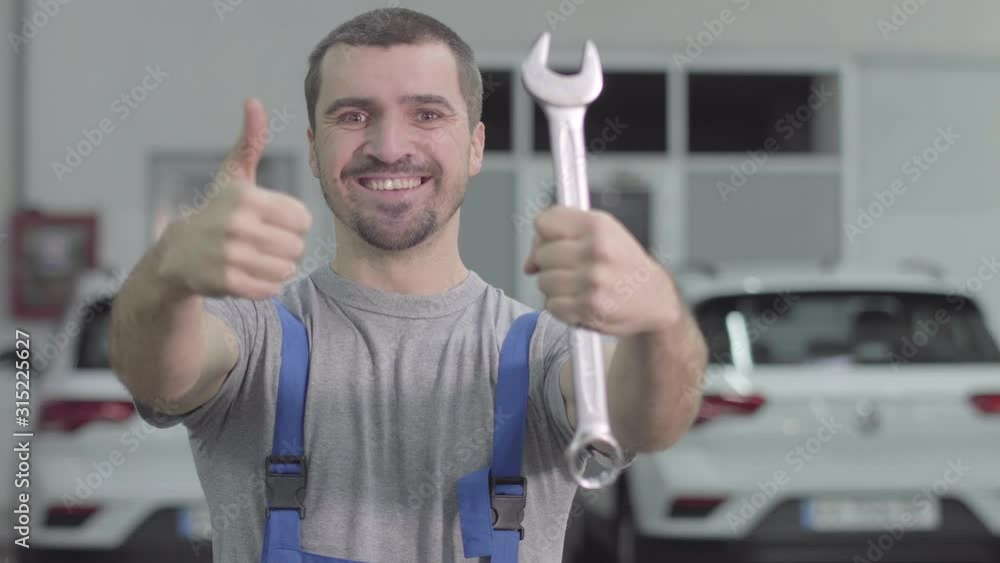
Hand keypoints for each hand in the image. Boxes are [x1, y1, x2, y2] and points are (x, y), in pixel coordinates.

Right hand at [157, 98, 312, 298]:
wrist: (178, 254)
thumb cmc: (217, 211)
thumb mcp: (233, 176)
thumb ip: (250, 142)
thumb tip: (253, 102)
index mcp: (246, 197)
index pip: (303, 219)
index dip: (293, 224)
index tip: (272, 223)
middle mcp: (238, 225)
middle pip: (297, 246)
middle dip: (286, 248)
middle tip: (263, 244)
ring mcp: (231, 255)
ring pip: (287, 269)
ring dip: (277, 268)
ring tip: (256, 259)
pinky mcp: (227, 283)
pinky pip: (271, 289)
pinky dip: (266, 286)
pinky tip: (249, 275)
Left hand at [523, 206, 679, 335]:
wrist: (654, 298)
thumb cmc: (623, 264)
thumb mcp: (602, 233)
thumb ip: (561, 236)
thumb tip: (528, 263)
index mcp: (598, 226)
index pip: (543, 223)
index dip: (544, 235)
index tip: (553, 242)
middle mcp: (596, 251)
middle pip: (541, 255)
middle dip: (550, 263)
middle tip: (572, 268)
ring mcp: (592, 281)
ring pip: (543, 281)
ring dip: (555, 286)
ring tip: (578, 285)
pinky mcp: (589, 308)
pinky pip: (551, 305)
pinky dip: (561, 306)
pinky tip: (580, 300)